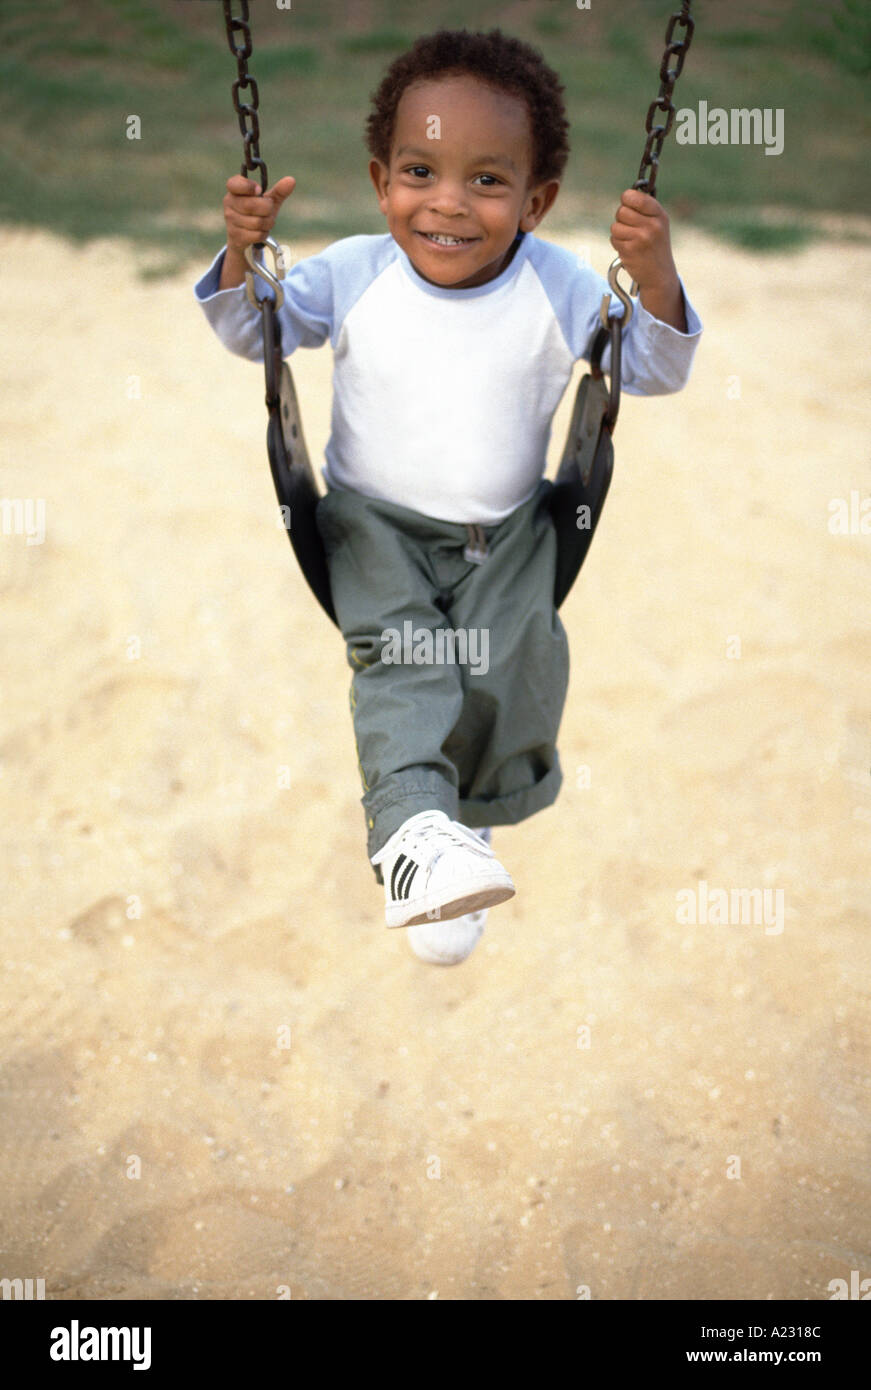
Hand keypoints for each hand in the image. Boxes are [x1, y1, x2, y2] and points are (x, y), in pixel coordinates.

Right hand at [222, 173, 295, 255]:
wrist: (244, 237)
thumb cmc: (257, 212)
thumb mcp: (268, 200)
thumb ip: (279, 191)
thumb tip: (291, 180)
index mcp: (234, 189)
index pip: (235, 184)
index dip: (249, 187)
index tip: (259, 190)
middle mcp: (229, 203)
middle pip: (253, 205)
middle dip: (268, 209)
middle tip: (268, 210)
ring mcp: (231, 220)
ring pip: (257, 222)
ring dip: (268, 223)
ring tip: (265, 221)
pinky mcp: (235, 236)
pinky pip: (257, 235)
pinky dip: (264, 233)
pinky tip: (261, 231)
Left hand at [610, 188, 685, 330]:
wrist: (660, 275)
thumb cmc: (656, 245)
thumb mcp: (658, 223)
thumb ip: (644, 208)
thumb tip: (626, 194)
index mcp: (659, 214)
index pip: (633, 196)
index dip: (626, 199)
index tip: (628, 204)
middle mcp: (652, 225)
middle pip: (621, 211)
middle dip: (621, 218)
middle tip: (631, 227)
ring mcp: (641, 238)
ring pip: (615, 226)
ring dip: (619, 233)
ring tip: (631, 240)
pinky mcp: (630, 251)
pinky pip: (614, 239)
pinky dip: (618, 244)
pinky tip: (629, 250)